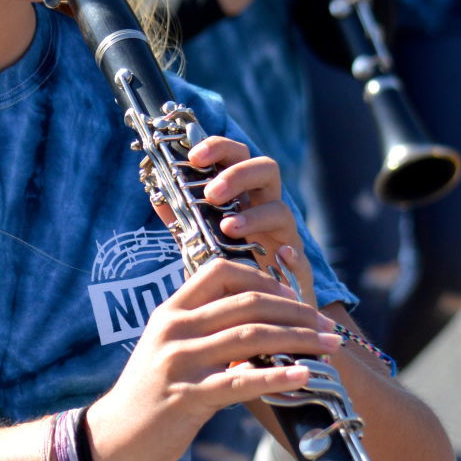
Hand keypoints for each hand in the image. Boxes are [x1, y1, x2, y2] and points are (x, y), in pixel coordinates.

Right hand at [85, 136, 335, 460]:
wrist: (112, 440)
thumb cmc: (150, 396)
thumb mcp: (172, 351)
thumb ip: (207, 333)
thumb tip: (263, 325)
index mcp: (171, 311)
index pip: (221, 271)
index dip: (264, 278)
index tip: (293, 296)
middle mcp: (174, 329)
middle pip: (247, 303)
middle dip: (296, 311)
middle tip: (328, 326)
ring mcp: (178, 361)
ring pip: (252, 336)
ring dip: (300, 339)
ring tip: (331, 347)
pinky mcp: (186, 397)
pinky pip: (242, 382)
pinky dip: (278, 376)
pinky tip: (304, 376)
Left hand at [191, 135, 315, 297]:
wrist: (258, 312)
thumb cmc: (229, 267)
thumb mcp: (200, 243)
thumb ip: (183, 220)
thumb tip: (158, 196)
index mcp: (243, 195)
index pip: (237, 157)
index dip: (219, 149)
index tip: (194, 157)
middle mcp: (266, 208)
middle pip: (265, 170)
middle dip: (237, 175)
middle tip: (211, 193)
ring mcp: (284, 237)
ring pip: (281, 211)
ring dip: (254, 216)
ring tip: (229, 228)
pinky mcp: (297, 271)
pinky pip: (302, 259)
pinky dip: (292, 256)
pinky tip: (281, 257)